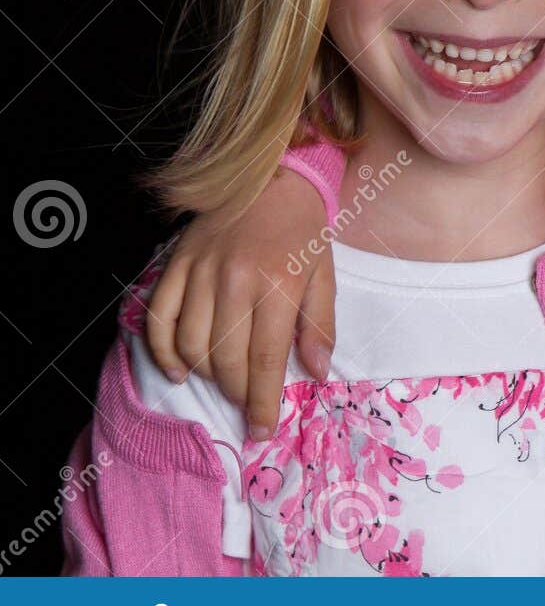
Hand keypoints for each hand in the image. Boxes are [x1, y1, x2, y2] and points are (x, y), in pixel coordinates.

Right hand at [144, 168, 334, 439]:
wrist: (273, 175)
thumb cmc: (304, 230)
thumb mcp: (325, 274)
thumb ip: (319, 326)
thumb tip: (316, 373)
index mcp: (277, 285)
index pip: (264, 360)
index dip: (261, 403)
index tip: (261, 430)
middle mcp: (234, 281)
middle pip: (225, 359)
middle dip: (236, 393)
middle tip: (247, 404)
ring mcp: (199, 272)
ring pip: (190, 345)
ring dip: (206, 374)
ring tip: (223, 381)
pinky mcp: (175, 264)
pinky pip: (158, 319)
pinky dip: (163, 352)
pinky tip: (179, 370)